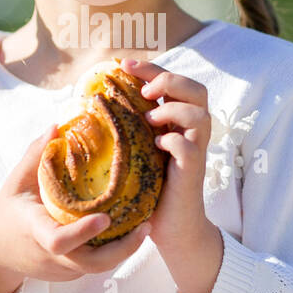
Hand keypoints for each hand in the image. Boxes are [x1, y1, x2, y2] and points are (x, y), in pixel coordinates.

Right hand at [0, 124, 149, 290]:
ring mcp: (61, 269)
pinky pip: (95, 265)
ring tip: (145, 226)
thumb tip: (57, 125)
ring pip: (98, 267)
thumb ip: (36, 155)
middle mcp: (50, 256)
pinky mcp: (70, 274)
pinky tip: (130, 231)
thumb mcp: (16, 181)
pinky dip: (113, 251)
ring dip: (125, 250)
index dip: (83, 232)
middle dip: (122, 249)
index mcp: (35, 231)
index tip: (106, 218)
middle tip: (146, 225)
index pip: (59, 240)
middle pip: (91, 263)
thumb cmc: (7, 211)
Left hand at [117, 58, 214, 254]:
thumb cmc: (149, 188)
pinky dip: (172, 141)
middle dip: (169, 80)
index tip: (123, 64)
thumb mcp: (137, 151)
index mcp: (178, 123)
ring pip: (200, 115)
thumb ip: (128, 127)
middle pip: (198, 91)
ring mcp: (195, 152)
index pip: (175, 83)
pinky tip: (156, 146)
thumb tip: (91, 103)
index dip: (152, 68)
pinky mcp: (192, 174)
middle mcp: (192, 134)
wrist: (171, 228)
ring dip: (172, 110)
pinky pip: (189, 148)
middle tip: (144, 91)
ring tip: (149, 120)